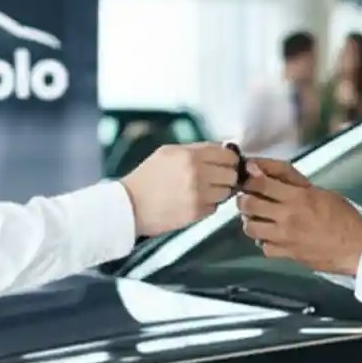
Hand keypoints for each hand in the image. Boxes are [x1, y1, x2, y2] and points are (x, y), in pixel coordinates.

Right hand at [122, 143, 239, 235]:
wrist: (130, 205)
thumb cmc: (147, 177)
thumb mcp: (168, 152)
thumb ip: (196, 149)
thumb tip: (222, 149)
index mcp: (190, 156)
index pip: (227, 155)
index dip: (229, 159)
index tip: (225, 162)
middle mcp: (197, 174)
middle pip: (231, 174)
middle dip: (226, 175)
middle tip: (215, 178)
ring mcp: (199, 195)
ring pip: (227, 192)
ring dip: (219, 191)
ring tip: (203, 190)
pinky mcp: (197, 213)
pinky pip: (215, 207)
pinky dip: (208, 205)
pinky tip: (193, 201)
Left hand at [237, 158, 361, 275]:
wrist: (357, 248)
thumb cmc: (343, 217)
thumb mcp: (321, 192)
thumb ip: (294, 183)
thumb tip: (269, 173)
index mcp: (297, 197)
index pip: (260, 183)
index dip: (250, 178)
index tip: (249, 177)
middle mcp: (287, 216)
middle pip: (248, 204)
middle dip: (245, 199)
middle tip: (249, 198)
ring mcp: (284, 237)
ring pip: (250, 227)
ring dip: (251, 221)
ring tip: (258, 218)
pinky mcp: (287, 254)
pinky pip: (263, 247)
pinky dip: (265, 241)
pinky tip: (272, 237)